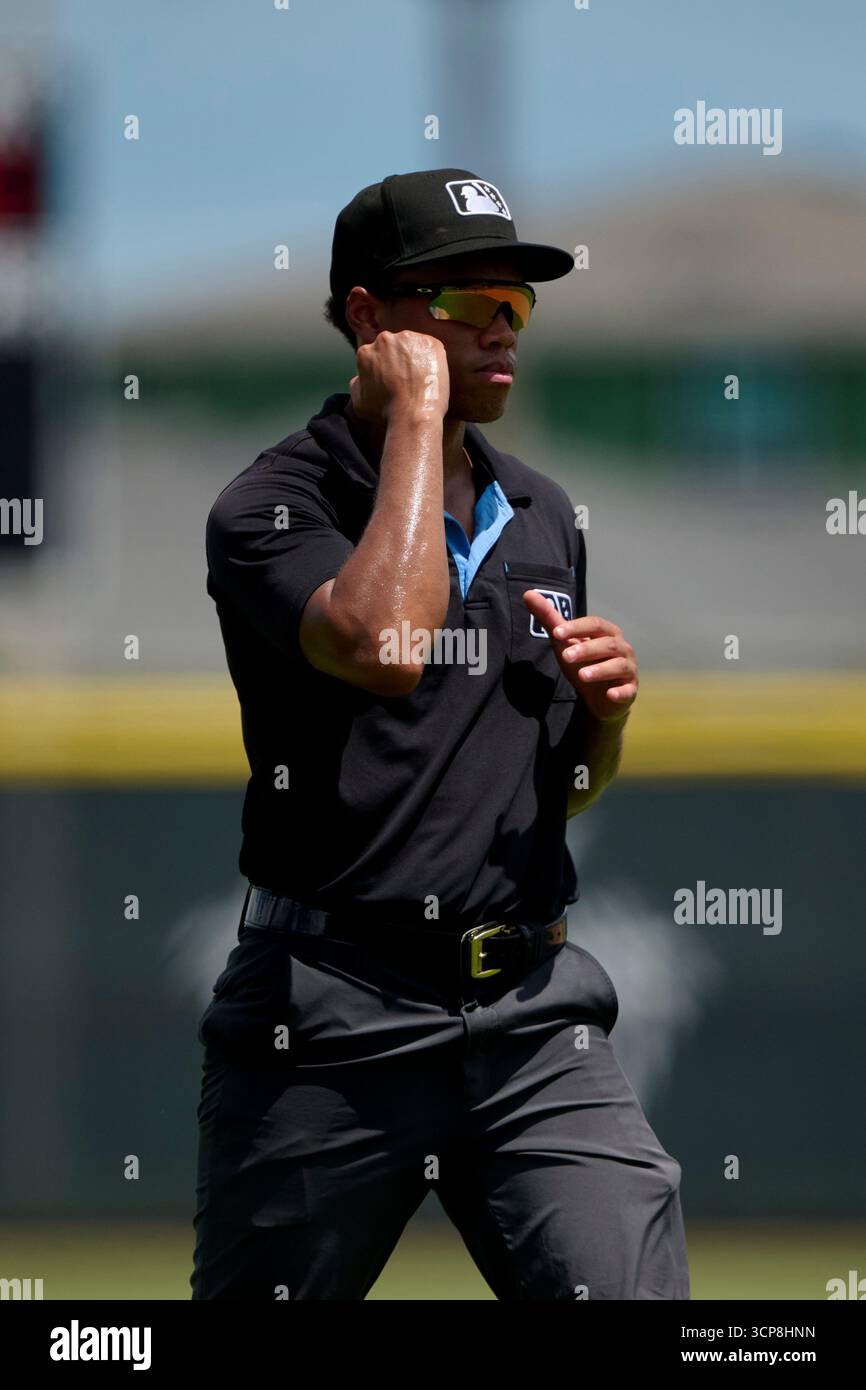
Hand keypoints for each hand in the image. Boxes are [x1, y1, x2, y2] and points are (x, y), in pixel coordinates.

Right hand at [349, 330, 449, 422]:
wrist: (413, 415)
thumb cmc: (386, 413)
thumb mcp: (359, 402)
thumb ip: (357, 384)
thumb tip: (359, 378)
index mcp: (366, 352)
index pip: (375, 356)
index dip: (384, 369)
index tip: (391, 380)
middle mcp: (385, 339)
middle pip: (393, 347)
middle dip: (398, 360)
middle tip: (406, 379)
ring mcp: (409, 338)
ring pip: (412, 345)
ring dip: (414, 357)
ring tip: (420, 379)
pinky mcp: (430, 342)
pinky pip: (431, 348)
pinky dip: (432, 359)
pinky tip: (431, 375)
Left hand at [521, 593, 637, 720]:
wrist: (599, 695)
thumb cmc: (584, 661)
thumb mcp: (564, 641)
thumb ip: (549, 618)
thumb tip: (528, 593)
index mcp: (607, 632)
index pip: (595, 624)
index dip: (577, 627)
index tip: (557, 633)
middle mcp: (622, 647)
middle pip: (607, 644)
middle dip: (587, 649)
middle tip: (566, 656)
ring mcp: (628, 669)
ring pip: (618, 665)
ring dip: (601, 670)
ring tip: (582, 675)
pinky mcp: (630, 690)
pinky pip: (628, 690)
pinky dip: (621, 692)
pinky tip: (611, 694)